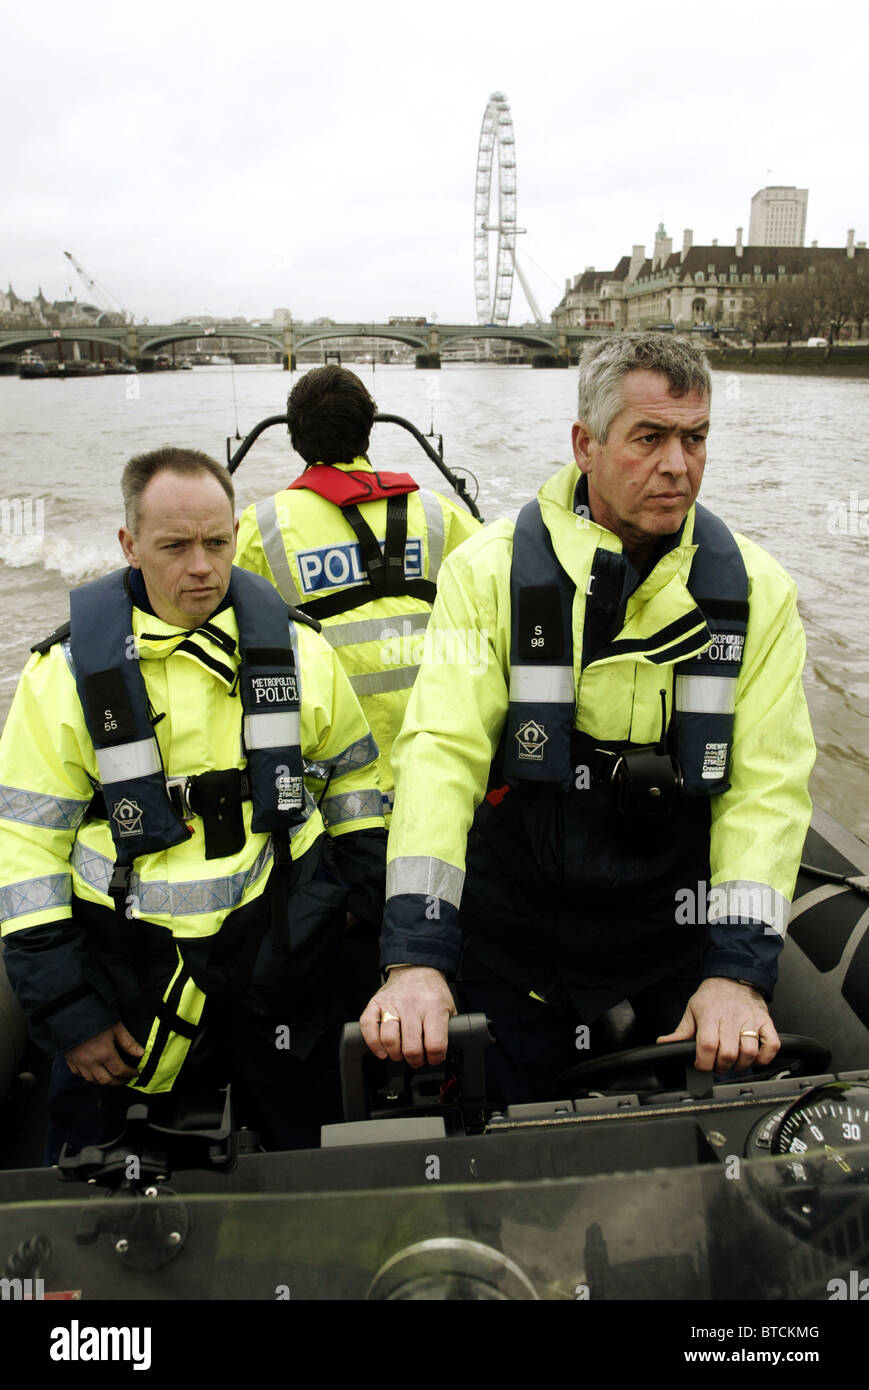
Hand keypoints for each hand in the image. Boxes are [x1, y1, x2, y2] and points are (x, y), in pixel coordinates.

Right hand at [64, 1022, 144, 1085]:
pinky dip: (88, 1076)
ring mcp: (79, 1062)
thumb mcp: (116, 1027)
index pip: (120, 1071)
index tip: (135, 1072)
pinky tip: (94, 1072)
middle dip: (119, 1082)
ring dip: (104, 1081)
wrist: (70, 1012)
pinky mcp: (70, 1059)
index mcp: (104, 1053)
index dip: (130, 1073)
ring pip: (92, 1080)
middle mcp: (91, 1061)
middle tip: (126, 1078)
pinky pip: (79, 1074)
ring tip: (112, 1077)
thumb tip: (140, 1053)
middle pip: (106, 1080)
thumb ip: (128, 1042)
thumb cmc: (95, 1016)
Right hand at [360, 966, 456, 1067]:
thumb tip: (444, 1053)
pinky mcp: (375, 1003)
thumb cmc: (432, 992)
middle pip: (411, 1047)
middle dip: (416, 1061)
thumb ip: (448, 1030)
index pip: (435, 1044)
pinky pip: (368, 1027)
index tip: (434, 1058)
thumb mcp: (449, 1007)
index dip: (435, 1058)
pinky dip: (373, 1044)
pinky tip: (382, 1050)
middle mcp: (412, 1005)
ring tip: (401, 1054)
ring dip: (395, 1055)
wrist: (417, 969)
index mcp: (434, 1007)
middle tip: (418, 1059)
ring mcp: (391, 1003)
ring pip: (389, 1040)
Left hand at [657, 977, 779, 1072]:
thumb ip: (681, 1031)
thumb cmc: (712, 997)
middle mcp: (731, 1018)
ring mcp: (751, 1020)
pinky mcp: (766, 1022)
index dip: (703, 1062)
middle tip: (717, 1065)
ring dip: (742, 1064)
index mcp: (710, 1015)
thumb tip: (663, 1043)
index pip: (707, 1045)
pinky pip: (771, 1045)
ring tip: (734, 1062)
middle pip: (728, 1053)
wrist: (734, 977)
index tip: (701, 1065)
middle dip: (721, 1067)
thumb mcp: (692, 1010)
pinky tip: (755, 1058)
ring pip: (750, 1052)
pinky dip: (765, 1057)